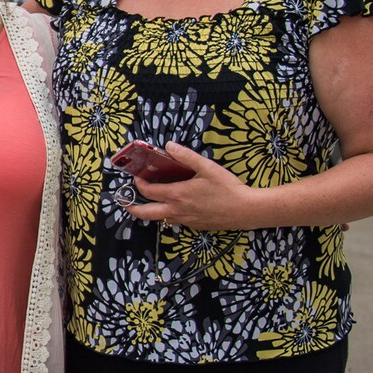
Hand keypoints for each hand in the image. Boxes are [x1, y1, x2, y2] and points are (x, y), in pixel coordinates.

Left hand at [120, 142, 264, 230]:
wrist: (247, 210)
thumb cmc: (228, 188)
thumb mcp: (207, 167)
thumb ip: (186, 156)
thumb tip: (169, 146)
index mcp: (177, 195)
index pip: (148, 191)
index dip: (138, 183)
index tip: (136, 176)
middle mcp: (177, 211)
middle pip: (145, 214)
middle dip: (131, 207)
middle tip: (126, 201)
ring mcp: (185, 221)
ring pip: (160, 219)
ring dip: (151, 211)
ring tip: (150, 200)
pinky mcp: (195, 226)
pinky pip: (175, 221)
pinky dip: (168, 214)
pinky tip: (176, 204)